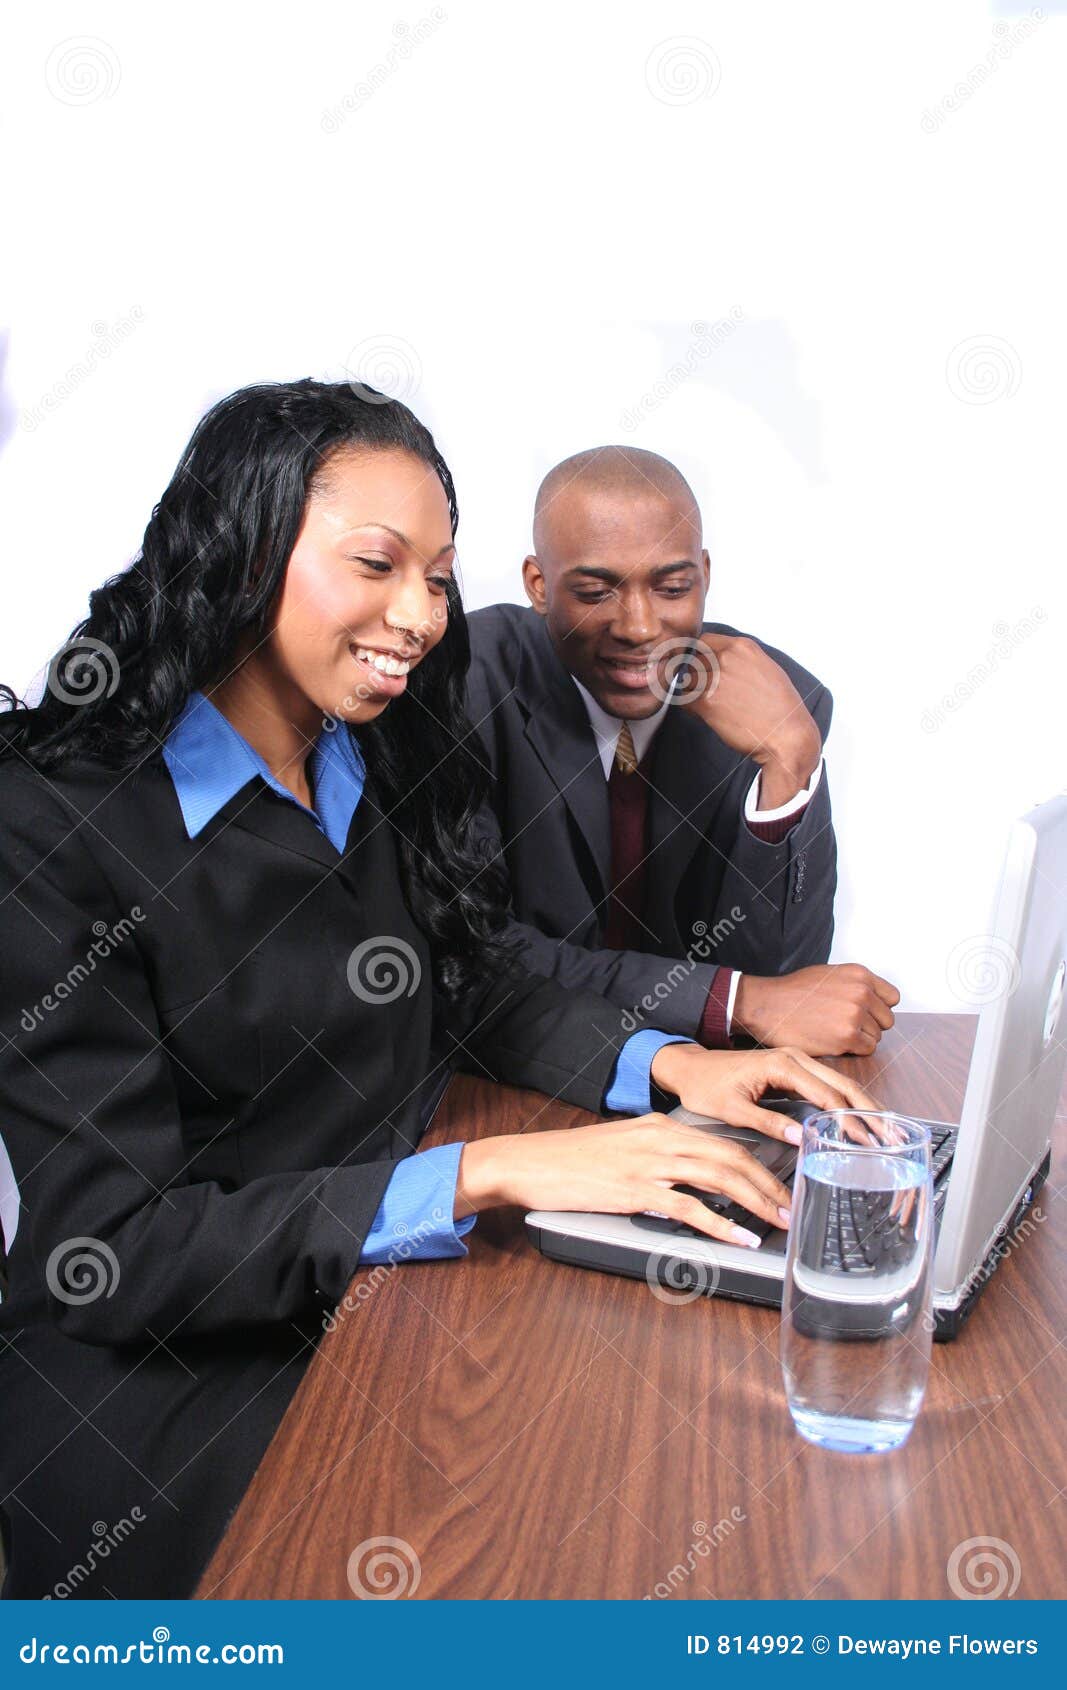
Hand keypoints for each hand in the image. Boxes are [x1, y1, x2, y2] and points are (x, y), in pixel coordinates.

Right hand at [456, 1112, 794, 1247]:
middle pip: (730, 1156)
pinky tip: (738, 1238)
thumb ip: (658, 1157)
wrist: (529, 1162)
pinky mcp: (634, 1190)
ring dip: (755, 1201)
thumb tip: (690, 1180)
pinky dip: (720, 1224)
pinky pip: (688, 1207)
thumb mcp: (622, 1147)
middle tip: (792, 1206)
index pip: (722, 1142)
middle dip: (768, 1183)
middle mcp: (659, 1138)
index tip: (781, 1183)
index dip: (759, 1164)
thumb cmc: (571, 1161)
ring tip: (778, 1221)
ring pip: (718, 1177)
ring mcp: (648, 1163)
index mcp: (659, 1125)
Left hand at [647, 1041, 881, 1142]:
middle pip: (842, 1084)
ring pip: (840, 1081)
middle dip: (869, 1110)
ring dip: (864, 1104)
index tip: (866, 1139)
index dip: (848, 1118)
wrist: (690, 1067)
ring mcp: (797, 1060)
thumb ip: (768, 1122)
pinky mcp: (794, 1067)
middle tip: (892, 1134)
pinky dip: (848, 1099)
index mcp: (781, 1065)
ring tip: (888, 1127)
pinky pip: (828, 1083)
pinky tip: (862, 1114)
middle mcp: (794, 1058)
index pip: (825, 1094)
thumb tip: (802, 1137)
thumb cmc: (707, 1086)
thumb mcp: (733, 1109)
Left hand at [679, 633, 820, 806]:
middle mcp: (726, 658)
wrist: (785, 735)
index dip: (700, 655)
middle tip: (705, 689)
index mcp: (742, 647)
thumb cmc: (781, 707)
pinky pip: (684, 700)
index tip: (703, 667)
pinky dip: (690, 707)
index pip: (704, 641)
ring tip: (708, 702)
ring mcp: (715, 679)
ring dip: (692, 691)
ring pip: (686, 679)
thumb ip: (742, 659)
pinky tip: (706, 714)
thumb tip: (722, 659)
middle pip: (693, 660)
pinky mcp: (706, 703)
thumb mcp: (767, 668)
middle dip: (696, 674)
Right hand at [733, 964, 900, 1055]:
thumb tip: (873, 1002)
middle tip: (846, 1025)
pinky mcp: (847, 1037)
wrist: (768, 1006)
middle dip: (870, 1025)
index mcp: (860, 975)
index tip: (865, 1013)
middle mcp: (862, 992)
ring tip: (835, 1032)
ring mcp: (856, 1015)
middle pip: (887, 1020)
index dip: (878, 1008)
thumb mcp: (830, 974)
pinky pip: (867, 1049)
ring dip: (860, 1039)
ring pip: (876, 1036)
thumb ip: (855, 985)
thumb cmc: (794, 992)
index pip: (892, 998)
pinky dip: (853, 1050)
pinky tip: (834, 1042)